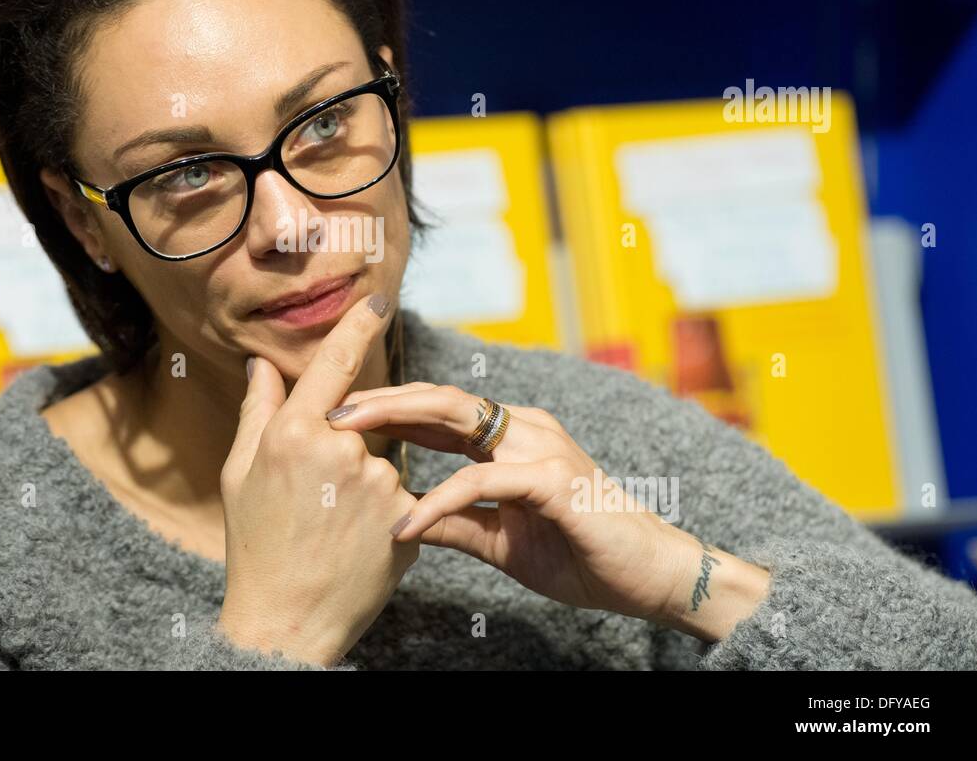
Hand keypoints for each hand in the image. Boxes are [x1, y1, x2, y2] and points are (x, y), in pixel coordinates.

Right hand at [217, 294, 420, 665]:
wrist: (287, 623)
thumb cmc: (254, 546)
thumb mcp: (238, 475)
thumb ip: (258, 412)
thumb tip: (263, 363)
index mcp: (294, 433)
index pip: (334, 364)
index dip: (358, 325)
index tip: (378, 296)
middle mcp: (342, 450)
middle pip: (359, 422)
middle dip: (343, 450)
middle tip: (312, 502)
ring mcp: (380, 484)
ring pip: (381, 463)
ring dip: (362, 486)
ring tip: (329, 532)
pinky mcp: (409, 516)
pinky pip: (402, 498)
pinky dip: (383, 516)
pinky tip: (355, 546)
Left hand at [326, 381, 695, 624]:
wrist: (652, 577)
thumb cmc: (583, 554)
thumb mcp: (501, 541)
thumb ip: (455, 523)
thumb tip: (400, 517)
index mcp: (510, 440)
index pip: (437, 412)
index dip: (387, 410)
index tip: (335, 419)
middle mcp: (524, 429)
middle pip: (438, 399)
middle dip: (378, 399)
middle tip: (324, 409)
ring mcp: (540, 447)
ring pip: (455, 418)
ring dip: (395, 423)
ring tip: (343, 438)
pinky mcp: (552, 479)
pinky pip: (480, 481)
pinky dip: (437, 500)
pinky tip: (402, 524)